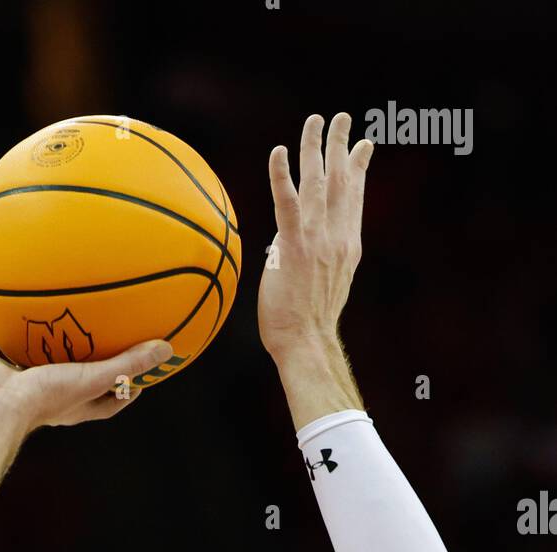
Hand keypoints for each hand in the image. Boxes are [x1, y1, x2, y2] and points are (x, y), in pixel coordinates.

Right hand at [0, 322, 172, 430]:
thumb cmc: (47, 397)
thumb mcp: (94, 378)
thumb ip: (128, 364)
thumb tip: (167, 349)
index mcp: (74, 405)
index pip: (109, 402)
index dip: (126, 390)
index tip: (142, 375)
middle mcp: (49, 395)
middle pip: (72, 378)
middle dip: (84, 361)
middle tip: (99, 338)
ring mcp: (18, 382)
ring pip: (31, 359)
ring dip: (39, 342)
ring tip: (52, 315)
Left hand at [259, 112, 372, 361]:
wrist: (307, 342)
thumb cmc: (309, 324)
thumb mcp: (327, 285)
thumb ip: (319, 258)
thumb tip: (297, 246)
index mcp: (347, 245)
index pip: (354, 198)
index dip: (358, 169)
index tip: (365, 145)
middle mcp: (336, 236)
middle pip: (341, 181)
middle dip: (342, 146)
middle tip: (343, 118)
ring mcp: (316, 239)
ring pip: (317, 183)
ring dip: (316, 147)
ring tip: (316, 120)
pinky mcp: (292, 246)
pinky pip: (286, 203)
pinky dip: (281, 175)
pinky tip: (278, 151)